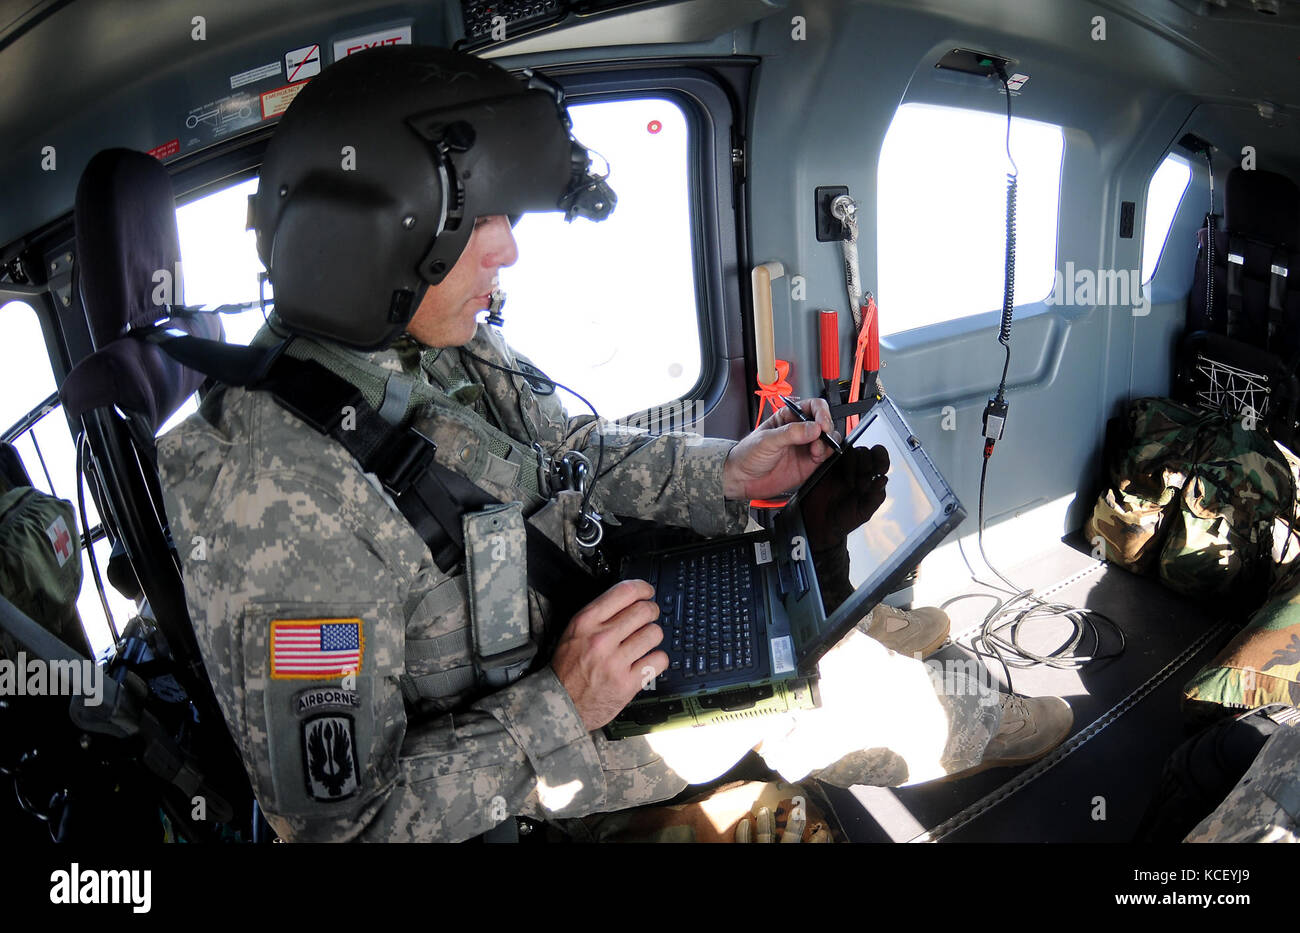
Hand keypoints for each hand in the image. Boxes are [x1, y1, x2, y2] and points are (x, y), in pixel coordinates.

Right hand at [551, 579, 666, 730]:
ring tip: (645, 641)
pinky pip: (659, 660)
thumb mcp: (574, 631)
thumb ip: (599, 614)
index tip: (647, 592)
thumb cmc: (567, 668)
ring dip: (653, 635)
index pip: (624, 592)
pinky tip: (648, 659)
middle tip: (649, 616)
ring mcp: (615, 662)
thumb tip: (628, 598)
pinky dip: (657, 659)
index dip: (643, 588)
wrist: (561, 703)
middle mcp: (601, 639)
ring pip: (654, 634)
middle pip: (644, 611)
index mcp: (586, 622)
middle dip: (651, 611)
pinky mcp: (628, 683)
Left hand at [723, 397, 838, 499]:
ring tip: (816, 451)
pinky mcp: (809, 463)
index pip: (813, 407)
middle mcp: (800, 430)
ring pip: (828, 439)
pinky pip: (826, 456)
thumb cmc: (747, 454)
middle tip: (821, 437)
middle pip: (824, 422)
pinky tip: (816, 458)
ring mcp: (805, 447)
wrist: (741, 479)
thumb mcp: (767, 440)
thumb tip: (813, 428)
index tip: (821, 424)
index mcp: (788, 417)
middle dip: (826, 429)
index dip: (821, 413)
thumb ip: (791, 433)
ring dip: (827, 444)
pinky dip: (828, 456)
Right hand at [803, 444, 889, 549]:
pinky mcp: (829, 464)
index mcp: (870, 479)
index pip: (881, 461)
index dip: (882, 460)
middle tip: (861, 485)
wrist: (821, 524)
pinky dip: (843, 461)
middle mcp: (858, 470)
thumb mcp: (864, 511)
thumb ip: (875, 497)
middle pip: (868, 453)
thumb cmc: (844, 518)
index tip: (880, 469)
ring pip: (854, 452)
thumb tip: (884, 479)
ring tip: (850, 484)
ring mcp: (843, 466)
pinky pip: (837, 454)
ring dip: (855, 465)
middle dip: (867, 466)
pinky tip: (843, 478)